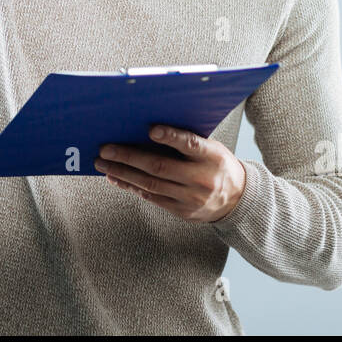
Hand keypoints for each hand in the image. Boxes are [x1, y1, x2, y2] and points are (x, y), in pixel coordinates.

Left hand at [93, 125, 246, 222]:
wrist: (237, 199)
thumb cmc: (217, 164)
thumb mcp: (212, 148)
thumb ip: (187, 141)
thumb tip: (148, 130)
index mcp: (212, 156)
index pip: (190, 144)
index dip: (171, 136)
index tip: (151, 129)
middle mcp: (202, 179)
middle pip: (160, 167)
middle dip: (129, 157)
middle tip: (106, 150)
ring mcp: (191, 198)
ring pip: (151, 184)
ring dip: (123, 173)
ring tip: (104, 164)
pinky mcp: (182, 211)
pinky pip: (152, 198)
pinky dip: (132, 187)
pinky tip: (118, 178)